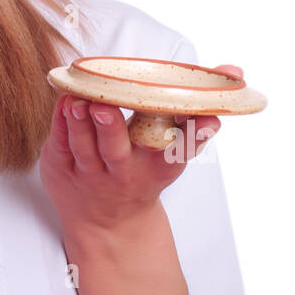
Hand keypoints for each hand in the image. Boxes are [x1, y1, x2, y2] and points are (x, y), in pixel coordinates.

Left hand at [39, 65, 240, 236]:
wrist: (107, 224)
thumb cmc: (144, 169)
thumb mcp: (173, 149)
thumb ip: (196, 111)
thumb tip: (234, 70)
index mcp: (158, 166)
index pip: (179, 151)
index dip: (193, 134)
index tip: (205, 118)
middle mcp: (123, 174)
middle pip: (116, 151)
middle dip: (110, 129)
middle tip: (103, 106)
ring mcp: (89, 175)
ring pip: (83, 147)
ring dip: (79, 123)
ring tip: (77, 100)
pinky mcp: (62, 169)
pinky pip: (60, 143)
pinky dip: (60, 123)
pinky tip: (65, 101)